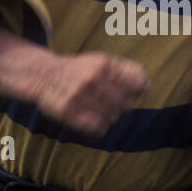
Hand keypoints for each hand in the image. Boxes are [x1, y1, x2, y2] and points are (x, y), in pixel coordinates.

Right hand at [30, 52, 147, 137]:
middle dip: (122, 106)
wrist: (44, 75)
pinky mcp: (68, 112)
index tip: (128, 91)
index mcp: (104, 64)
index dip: (136, 91)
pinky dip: (100, 127)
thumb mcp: (103, 61)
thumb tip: (147, 87)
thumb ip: (126, 71)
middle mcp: (92, 78)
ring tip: (98, 109)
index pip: (138, 84)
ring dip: (110, 117)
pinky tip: (92, 119)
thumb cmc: (80, 70)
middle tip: (109, 102)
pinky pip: (98, 129)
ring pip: (113, 118)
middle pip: (127, 105)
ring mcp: (79, 96)